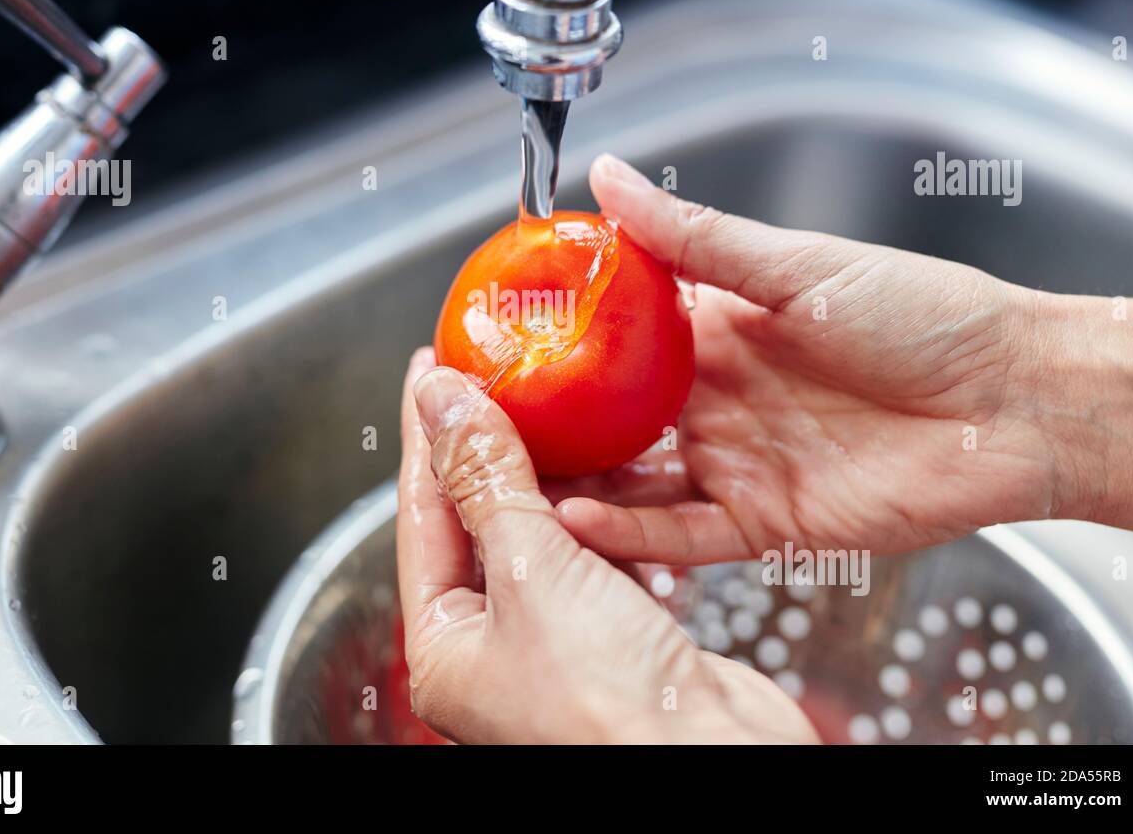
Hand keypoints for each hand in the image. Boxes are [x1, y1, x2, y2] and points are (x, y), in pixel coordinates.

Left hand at [396, 347, 818, 743]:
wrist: (712, 764)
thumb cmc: (608, 706)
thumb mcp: (532, 571)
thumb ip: (489, 480)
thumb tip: (440, 401)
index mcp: (444, 645)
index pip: (420, 513)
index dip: (426, 434)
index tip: (431, 368)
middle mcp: (492, 647)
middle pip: (476, 520)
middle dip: (484, 445)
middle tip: (489, 370)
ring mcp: (556, 642)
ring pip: (539, 534)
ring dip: (546, 471)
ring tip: (549, 400)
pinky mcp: (615, 634)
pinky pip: (593, 555)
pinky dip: (600, 509)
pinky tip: (608, 465)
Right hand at [548, 154, 1132, 562]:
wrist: (1014, 402)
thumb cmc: (926, 316)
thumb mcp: (797, 264)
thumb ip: (696, 236)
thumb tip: (613, 177)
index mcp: (720, 330)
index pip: (618, 337)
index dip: (560, 339)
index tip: (498, 335)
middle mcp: (718, 399)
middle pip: (613, 418)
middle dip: (551, 425)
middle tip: (478, 423)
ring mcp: (737, 462)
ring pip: (633, 481)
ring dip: (574, 486)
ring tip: (504, 483)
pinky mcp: (762, 522)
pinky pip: (680, 531)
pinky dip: (629, 533)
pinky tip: (577, 523)